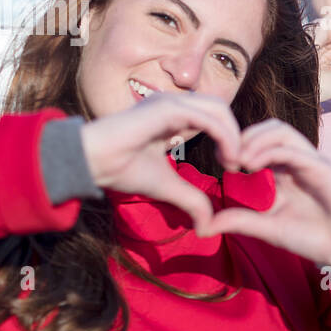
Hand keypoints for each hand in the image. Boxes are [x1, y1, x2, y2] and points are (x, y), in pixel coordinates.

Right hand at [78, 92, 242, 234]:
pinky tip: (226, 158)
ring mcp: (169, 102)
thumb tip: (207, 228)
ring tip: (234, 163)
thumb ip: (190, 201)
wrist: (90, 162)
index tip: (233, 166)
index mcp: (172, 115)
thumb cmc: (120, 169)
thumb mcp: (166, 187)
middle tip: (240, 164)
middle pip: (220, 109)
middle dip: (237, 135)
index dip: (229, 138)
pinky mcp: (166, 109)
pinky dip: (224, 136)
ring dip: (234, 136)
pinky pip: (207, 118)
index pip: (213, 116)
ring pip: (218, 110)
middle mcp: (173, 103)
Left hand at [198, 118, 330, 266]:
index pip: (259, 141)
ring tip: (239, 159)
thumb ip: (240, 221)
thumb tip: (204, 226)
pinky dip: (271, 151)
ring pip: (281, 130)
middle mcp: (296, 161)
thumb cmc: (312, 237)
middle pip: (269, 127)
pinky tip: (252, 165)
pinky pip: (295, 150)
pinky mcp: (322, 169)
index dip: (237, 145)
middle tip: (227, 158)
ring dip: (255, 138)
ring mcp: (310, 162)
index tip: (221, 164)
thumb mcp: (267, 228)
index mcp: (284, 170)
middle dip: (244, 136)